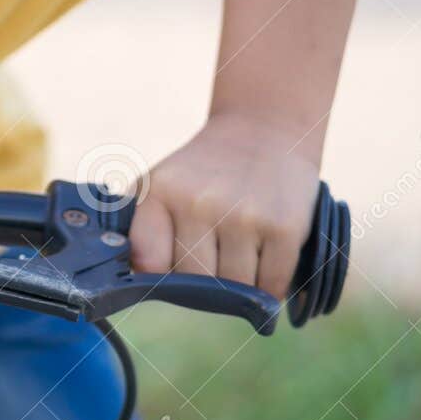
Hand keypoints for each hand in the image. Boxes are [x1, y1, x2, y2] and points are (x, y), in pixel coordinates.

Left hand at [127, 112, 320, 300]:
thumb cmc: (202, 172)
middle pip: (196, 282)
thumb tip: (136, 275)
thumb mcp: (158, 184)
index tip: (172, 274)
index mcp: (160, 192)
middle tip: (212, 267)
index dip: (160, 278)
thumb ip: (138, 228)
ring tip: (239, 262)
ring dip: (239, 288)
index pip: (150, 262)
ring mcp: (244, 216)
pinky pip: (272, 285)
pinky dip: (269, 289)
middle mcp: (199, 203)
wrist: (264, 131)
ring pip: (236, 288)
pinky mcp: (285, 228)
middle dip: (203, 286)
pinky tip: (264, 269)